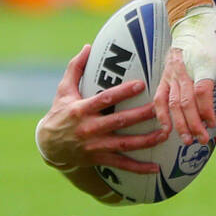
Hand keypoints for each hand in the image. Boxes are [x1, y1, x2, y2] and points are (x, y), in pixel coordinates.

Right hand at [36, 45, 168, 173]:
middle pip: (119, 122)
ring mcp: (95, 146)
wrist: (49, 147)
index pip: (105, 99)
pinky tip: (156, 168)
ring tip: (165, 133)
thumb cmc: (60, 113)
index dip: (123, 92)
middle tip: (161, 107)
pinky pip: (122, 164)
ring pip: (125, 144)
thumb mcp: (64, 90)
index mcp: (81, 109)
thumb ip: (76, 68)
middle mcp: (89, 129)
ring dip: (147, 140)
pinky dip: (139, 168)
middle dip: (142, 115)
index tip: (142, 84)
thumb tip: (88, 46)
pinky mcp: (99, 159)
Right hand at [154, 2, 215, 145]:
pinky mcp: (165, 74)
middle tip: (203, 140)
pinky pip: (159, 97)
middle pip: (185, 101)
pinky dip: (160, 114)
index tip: (212, 122)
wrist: (192, 17)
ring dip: (179, 123)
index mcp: (202, 60)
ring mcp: (172, 72)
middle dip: (193, 123)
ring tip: (187, 141)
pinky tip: (166, 129)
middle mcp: (184, 68)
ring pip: (171, 102)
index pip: (201, 89)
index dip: (206, 109)